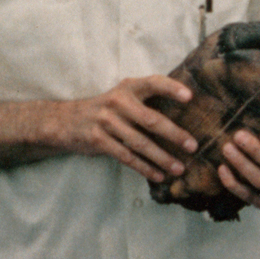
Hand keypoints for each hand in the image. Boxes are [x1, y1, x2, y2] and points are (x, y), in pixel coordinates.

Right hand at [61, 74, 197, 181]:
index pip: (153, 83)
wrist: (66, 120)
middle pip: (151, 119)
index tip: (190, 96)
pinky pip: (126, 156)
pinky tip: (158, 175)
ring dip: (162, 158)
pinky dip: (144, 168)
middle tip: (193, 146)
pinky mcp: (98, 140)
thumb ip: (145, 101)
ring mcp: (106, 121)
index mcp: (129, 87)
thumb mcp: (123, 96)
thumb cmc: (106, 109)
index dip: (171, 88)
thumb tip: (183, 115)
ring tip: (179, 168)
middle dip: (174, 134)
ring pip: (140, 143)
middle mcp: (118, 101)